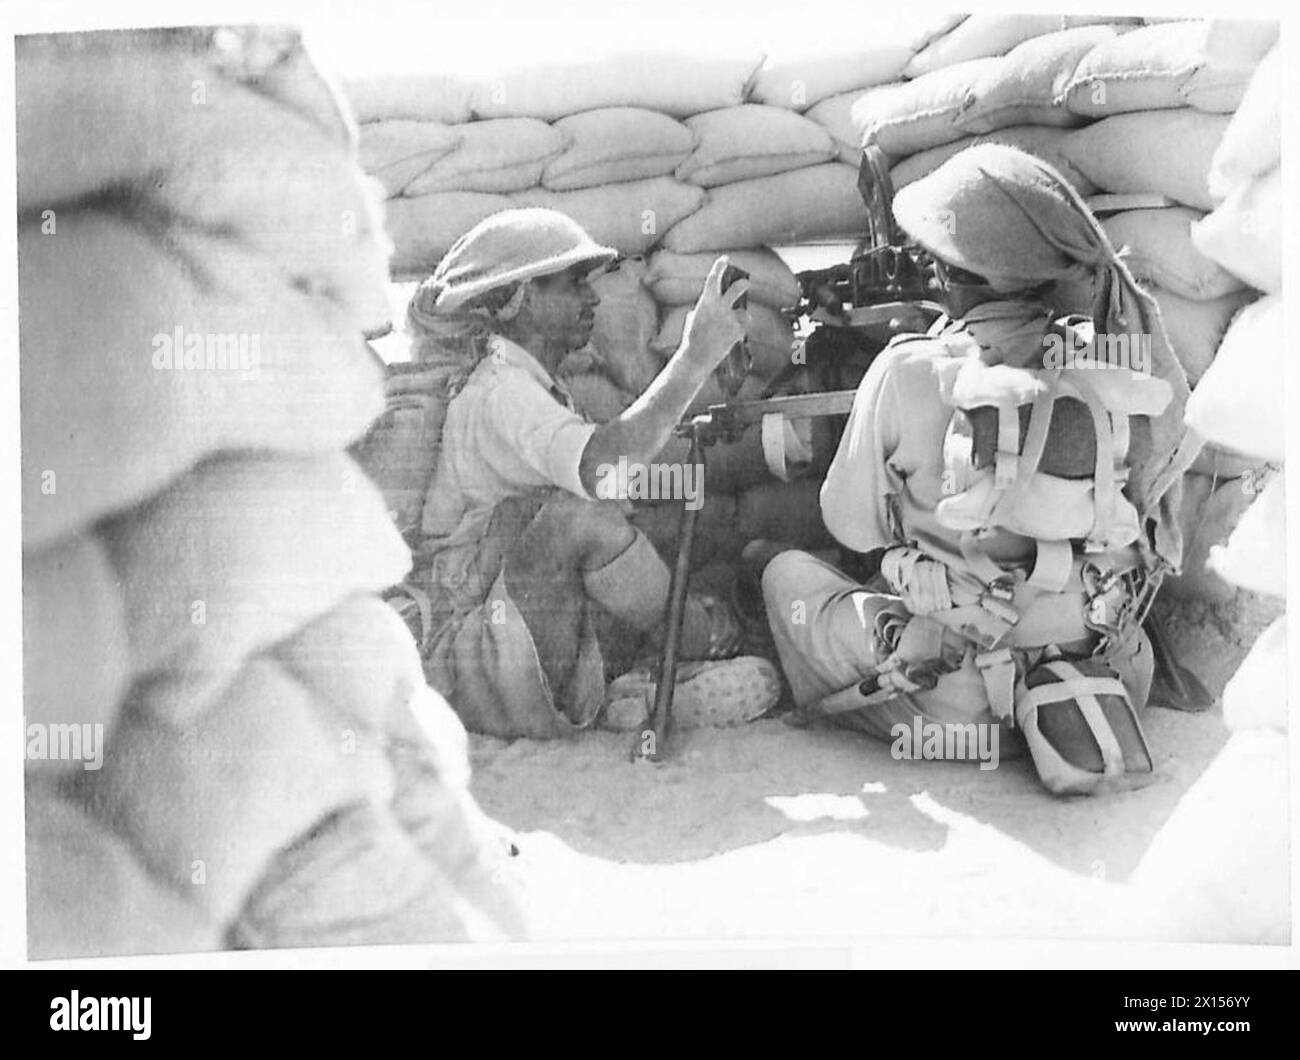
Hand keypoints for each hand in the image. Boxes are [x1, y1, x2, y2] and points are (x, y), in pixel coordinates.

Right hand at [678, 256, 749, 374]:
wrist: (697, 357)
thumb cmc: (692, 339)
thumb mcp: (694, 318)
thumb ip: (706, 308)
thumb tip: (718, 305)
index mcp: (706, 301)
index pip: (714, 278)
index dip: (720, 266)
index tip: (725, 259)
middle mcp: (720, 307)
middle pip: (737, 289)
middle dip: (743, 284)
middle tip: (746, 283)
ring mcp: (730, 318)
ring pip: (744, 313)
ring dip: (740, 318)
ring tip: (728, 329)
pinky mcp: (738, 331)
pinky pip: (742, 328)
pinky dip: (738, 333)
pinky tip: (728, 340)